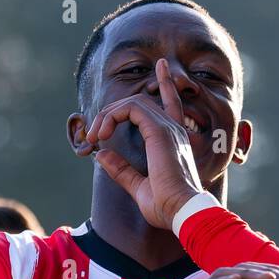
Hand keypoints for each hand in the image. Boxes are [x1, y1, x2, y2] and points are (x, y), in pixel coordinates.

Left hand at [77, 59, 205, 229]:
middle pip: (141, 103)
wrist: (183, 212)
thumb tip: (102, 156)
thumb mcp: (139, 188)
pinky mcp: (160, 131)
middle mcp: (174, 130)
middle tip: (95, 135)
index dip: (166, 84)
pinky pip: (132, 108)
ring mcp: (168, 128)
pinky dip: (112, 116)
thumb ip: (121, 171)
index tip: (161, 66)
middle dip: (113, 112)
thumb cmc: (168, 207)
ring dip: (109, 115)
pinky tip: (102, 134)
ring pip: (133, 103)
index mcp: (175, 141)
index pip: (172, 104)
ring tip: (96, 135)